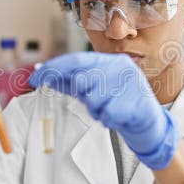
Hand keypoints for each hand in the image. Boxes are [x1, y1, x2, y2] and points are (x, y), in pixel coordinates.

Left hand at [29, 52, 178, 169]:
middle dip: (84, 96)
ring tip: (110, 109)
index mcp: (109, 60)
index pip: (75, 60)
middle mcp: (121, 66)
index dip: (52, 68)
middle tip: (96, 101)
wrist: (149, 123)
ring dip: (97, 110)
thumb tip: (42, 73)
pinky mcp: (137, 102)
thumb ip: (70, 81)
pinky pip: (107, 114)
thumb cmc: (118, 103)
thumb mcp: (94, 89)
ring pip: (93, 100)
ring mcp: (131, 83)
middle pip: (82, 80)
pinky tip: (118, 117)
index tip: (33, 78)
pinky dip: (108, 120)